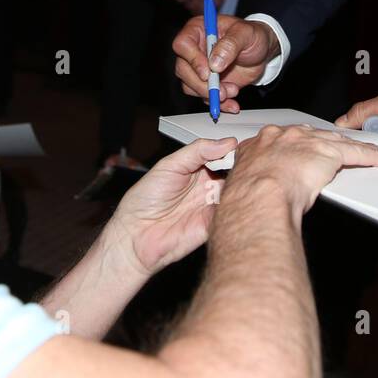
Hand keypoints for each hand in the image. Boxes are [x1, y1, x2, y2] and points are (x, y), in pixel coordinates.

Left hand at [109, 136, 238, 275]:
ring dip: (240, 183)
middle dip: (240, 165)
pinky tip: (235, 194)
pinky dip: (236, 203)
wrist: (135, 234)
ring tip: (239, 176)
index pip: (223, 155)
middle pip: (234, 173)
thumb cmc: (145, 200)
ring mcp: (212, 205)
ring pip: (236, 191)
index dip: (233, 150)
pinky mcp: (214, 224)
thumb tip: (227, 142)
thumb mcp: (169, 165)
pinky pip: (232, 213)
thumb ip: (197, 151)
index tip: (239, 146)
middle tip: (243, 160)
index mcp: (198, 169)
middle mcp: (208, 186)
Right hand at [172, 14, 279, 114]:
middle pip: (183, 69)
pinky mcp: (207, 82)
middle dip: (202, 84)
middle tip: (221, 90)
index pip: (183, 44)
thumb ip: (230, 44)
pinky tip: (231, 103)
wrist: (262, 52)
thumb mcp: (246, 33)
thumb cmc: (253, 36)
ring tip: (232, 90)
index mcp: (199, 30)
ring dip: (210, 94)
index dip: (193, 59)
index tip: (208, 71)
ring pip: (190, 86)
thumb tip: (214, 63)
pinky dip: (218, 103)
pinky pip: (203, 97)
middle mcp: (194, 49)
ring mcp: (199, 67)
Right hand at [228, 124, 377, 218]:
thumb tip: (245, 188)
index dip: (297, 145)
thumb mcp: (243, 179)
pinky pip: (356, 152)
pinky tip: (377, 159)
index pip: (286, 138)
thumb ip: (249, 177)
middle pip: (313, 135)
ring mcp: (310, 142)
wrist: (260, 193)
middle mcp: (287, 135)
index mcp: (264, 140)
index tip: (301, 150)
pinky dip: (368, 156)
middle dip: (325, 142)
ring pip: (337, 141)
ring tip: (362, 152)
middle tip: (333, 151)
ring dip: (351, 148)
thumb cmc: (249, 193)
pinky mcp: (331, 152)